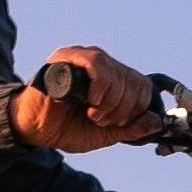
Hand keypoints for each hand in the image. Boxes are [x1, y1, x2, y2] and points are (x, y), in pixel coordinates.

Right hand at [12, 47, 154, 154]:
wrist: (34, 129)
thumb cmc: (67, 127)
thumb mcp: (105, 134)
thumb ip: (131, 129)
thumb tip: (156, 123)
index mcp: (112, 79)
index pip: (142, 85)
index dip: (137, 108)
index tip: (119, 123)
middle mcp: (100, 64)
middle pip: (131, 80)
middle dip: (123, 108)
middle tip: (103, 120)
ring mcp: (82, 58)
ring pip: (115, 72)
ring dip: (111, 100)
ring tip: (93, 114)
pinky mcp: (66, 58)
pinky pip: (95, 63)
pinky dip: (100, 86)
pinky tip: (91, 102)